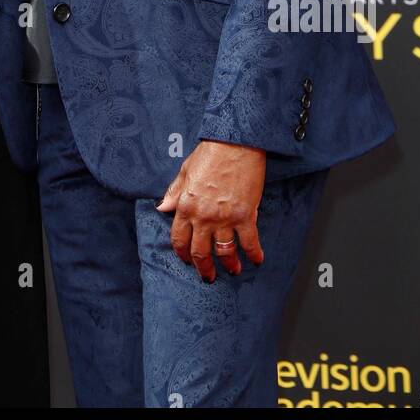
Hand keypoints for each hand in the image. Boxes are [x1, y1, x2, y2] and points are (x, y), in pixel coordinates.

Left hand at [155, 139, 267, 281]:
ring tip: (233, 270)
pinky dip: (253, 253)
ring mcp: (225, 218)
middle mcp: (203, 216)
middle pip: (200, 252)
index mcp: (186, 205)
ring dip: (229, 265)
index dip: (183, 253)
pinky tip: (256, 260)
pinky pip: (249, 242)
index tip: (187, 260)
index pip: (179, 238)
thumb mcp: (185, 171)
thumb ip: (174, 193)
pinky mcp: (245, 215)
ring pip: (224, 251)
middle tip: (208, 276)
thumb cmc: (210, 154)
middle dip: (204, 268)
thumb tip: (162, 208)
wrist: (235, 144)